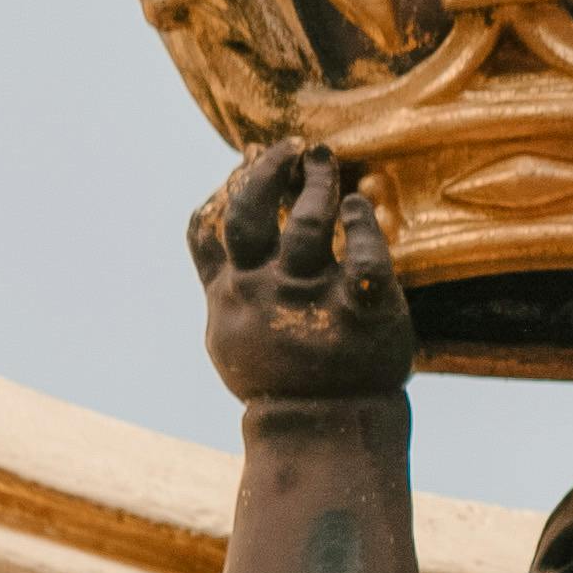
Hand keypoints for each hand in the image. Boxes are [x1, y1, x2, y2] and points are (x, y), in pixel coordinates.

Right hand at [192, 145, 416, 405]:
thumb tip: (208, 217)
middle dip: (265, 171)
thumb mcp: (230, 331)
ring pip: (305, 225)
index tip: (247, 158)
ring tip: (324, 160)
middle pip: (250, 215)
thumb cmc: (280, 372)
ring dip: (315, 183)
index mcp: (230, 294)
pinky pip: (364, 258)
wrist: (322, 427)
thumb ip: (222, 277)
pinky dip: (363, 225)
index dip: (226, 187)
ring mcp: (309, 301)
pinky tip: (360, 206)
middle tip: (291, 146)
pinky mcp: (358, 313)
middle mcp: (263, 291)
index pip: (209, 229)